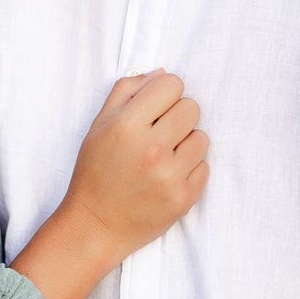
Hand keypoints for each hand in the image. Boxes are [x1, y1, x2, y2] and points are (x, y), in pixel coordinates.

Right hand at [57, 72, 210, 261]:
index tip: (155, 110)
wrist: (95, 225)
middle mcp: (151, 149)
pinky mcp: (183, 199)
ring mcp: (169, 176)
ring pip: (202, 137)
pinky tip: (168, 177)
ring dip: (185, 144)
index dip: (164, 94)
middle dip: (177, 116)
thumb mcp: (99, 125)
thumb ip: (126, 91)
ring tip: (164, 157)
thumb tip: (162, 73)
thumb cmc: (96, 172)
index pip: (172, 84)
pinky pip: (204, 167)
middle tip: (160, 134)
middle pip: (192, 107)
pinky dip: (190, 170)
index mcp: (127, 125)